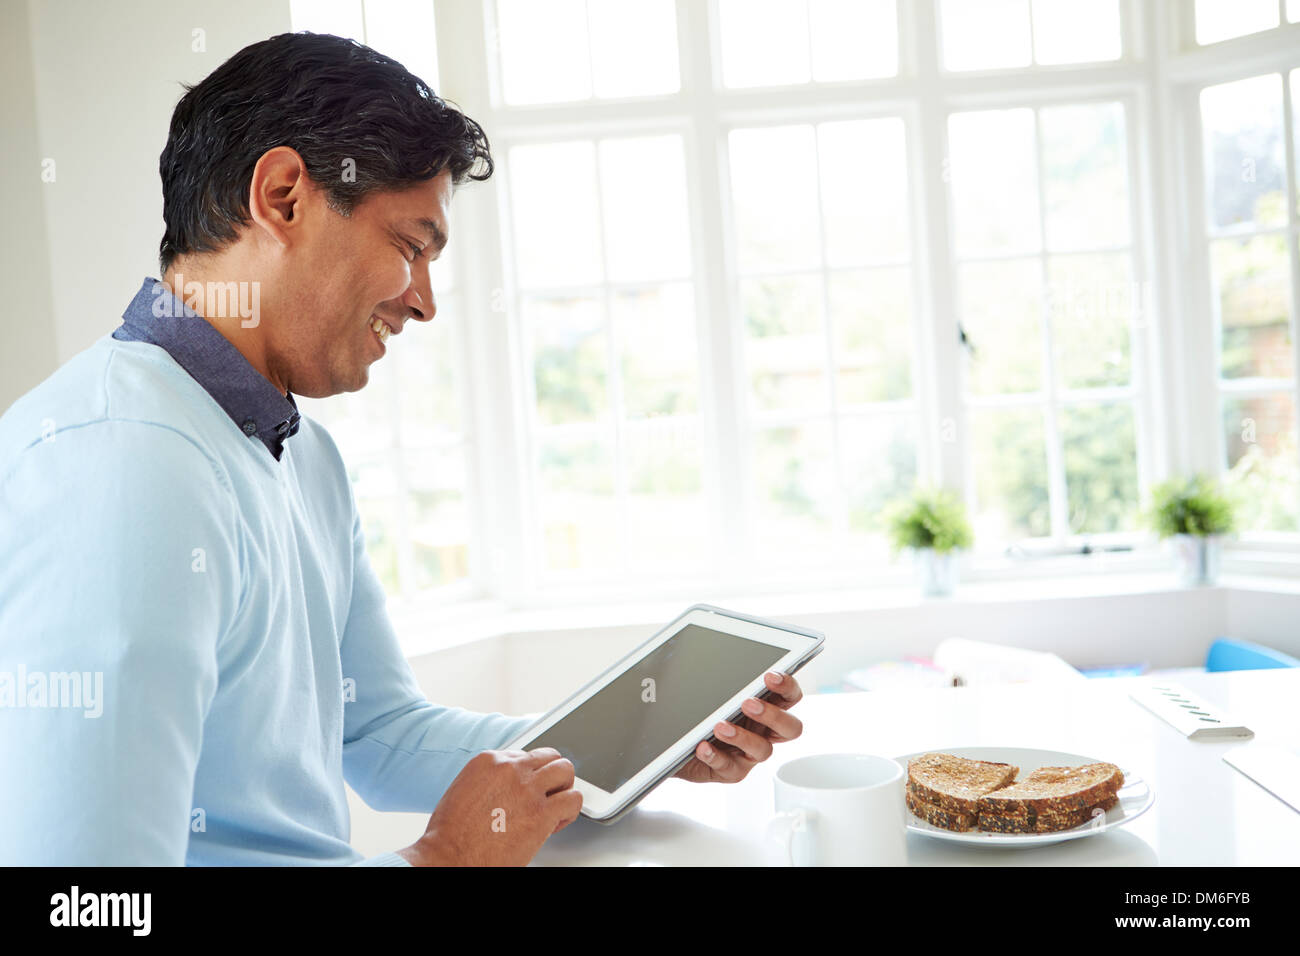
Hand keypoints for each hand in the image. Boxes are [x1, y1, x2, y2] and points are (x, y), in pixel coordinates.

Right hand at [396, 747, 582, 865]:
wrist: (449, 858)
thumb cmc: (451, 834)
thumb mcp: (465, 790)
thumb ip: (491, 781)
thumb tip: (510, 788)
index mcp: (489, 760)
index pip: (525, 756)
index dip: (529, 777)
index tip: (525, 793)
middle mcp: (510, 768)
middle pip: (549, 756)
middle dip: (552, 776)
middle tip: (547, 796)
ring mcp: (527, 788)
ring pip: (565, 770)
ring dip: (564, 788)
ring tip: (555, 808)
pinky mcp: (541, 812)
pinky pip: (573, 799)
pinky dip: (570, 811)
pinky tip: (555, 824)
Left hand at [674, 671, 803, 783]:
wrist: (675, 742)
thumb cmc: (702, 713)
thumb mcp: (714, 692)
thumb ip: (727, 681)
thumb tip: (723, 661)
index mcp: (766, 707)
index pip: (790, 696)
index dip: (787, 686)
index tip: (770, 676)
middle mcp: (763, 731)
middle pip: (790, 728)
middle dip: (773, 715)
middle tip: (749, 703)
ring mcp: (749, 753)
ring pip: (763, 750)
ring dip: (742, 736)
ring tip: (719, 726)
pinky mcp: (732, 770)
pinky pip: (729, 767)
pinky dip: (715, 756)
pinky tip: (702, 746)